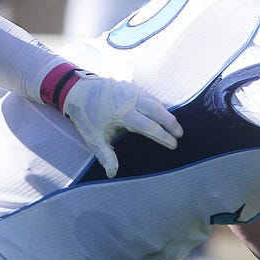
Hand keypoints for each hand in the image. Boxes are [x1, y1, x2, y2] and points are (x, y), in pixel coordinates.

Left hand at [60, 74, 182, 175]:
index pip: (149, 126)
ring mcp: (132, 90)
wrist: (78, 92)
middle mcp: (130, 99)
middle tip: (180, 134)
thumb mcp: (94, 138)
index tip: (173, 144)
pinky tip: (163, 114)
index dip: (163, 137)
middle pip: (158, 111)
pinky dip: (159, 105)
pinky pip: (150, 96)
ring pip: (156, 102)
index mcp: (122, 113)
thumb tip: (112, 174)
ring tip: (175, 126)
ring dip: (167, 113)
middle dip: (171, 123)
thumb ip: (106, 156)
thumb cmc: (87, 116)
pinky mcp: (132, 86)